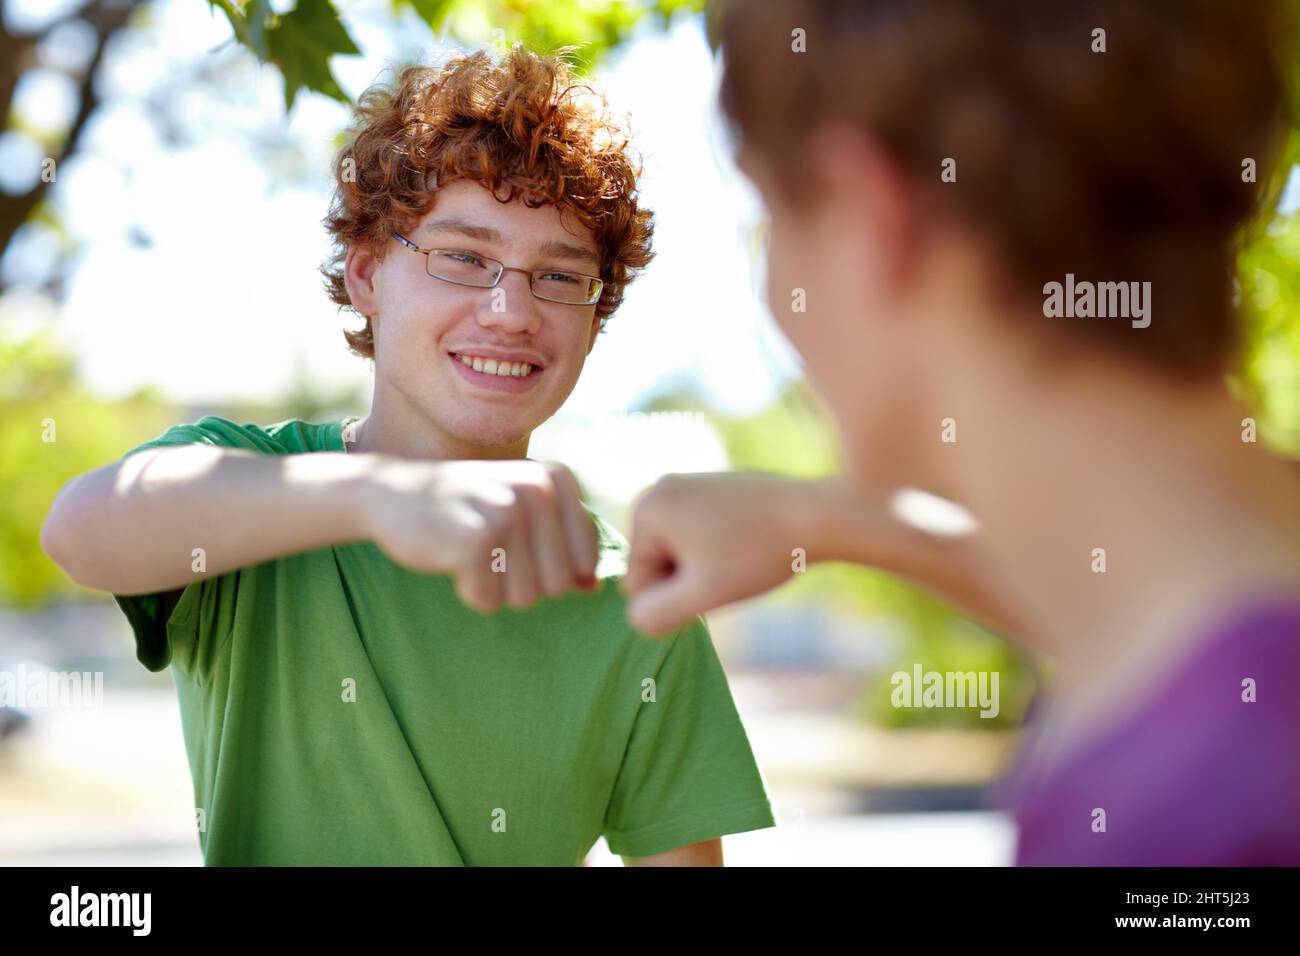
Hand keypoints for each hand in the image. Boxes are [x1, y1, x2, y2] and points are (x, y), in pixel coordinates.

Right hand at [362, 458, 598, 611]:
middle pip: (559, 584)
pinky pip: (490, 600)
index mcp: (557, 479)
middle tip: (489, 551)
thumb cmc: (466, 509)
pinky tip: (451, 558)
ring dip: (495, 588)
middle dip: (523, 583)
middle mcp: (538, 490)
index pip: (587, 560)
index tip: (517, 544)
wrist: (392, 493)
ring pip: (526, 597)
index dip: (551, 568)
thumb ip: (562, 547)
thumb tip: (595, 589)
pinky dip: (470, 591)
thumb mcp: (519, 516)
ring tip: (471, 551)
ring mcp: (507, 513)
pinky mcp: (476, 541)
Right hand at [622, 472, 825, 634]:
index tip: (717, 573)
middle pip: (656, 565)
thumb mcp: (703, 595)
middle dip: (689, 577)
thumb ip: (656, 615)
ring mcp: (684, 483)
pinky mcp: (709, 486)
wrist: (817, 514)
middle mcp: (657, 488)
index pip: (639, 584)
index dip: (679, 593)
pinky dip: (718, 548)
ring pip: (679, 554)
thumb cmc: (759, 554)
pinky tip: (748, 541)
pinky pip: (697, 536)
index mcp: (645, 510)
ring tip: (741, 553)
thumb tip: (636, 616)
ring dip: (705, 566)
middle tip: (731, 565)